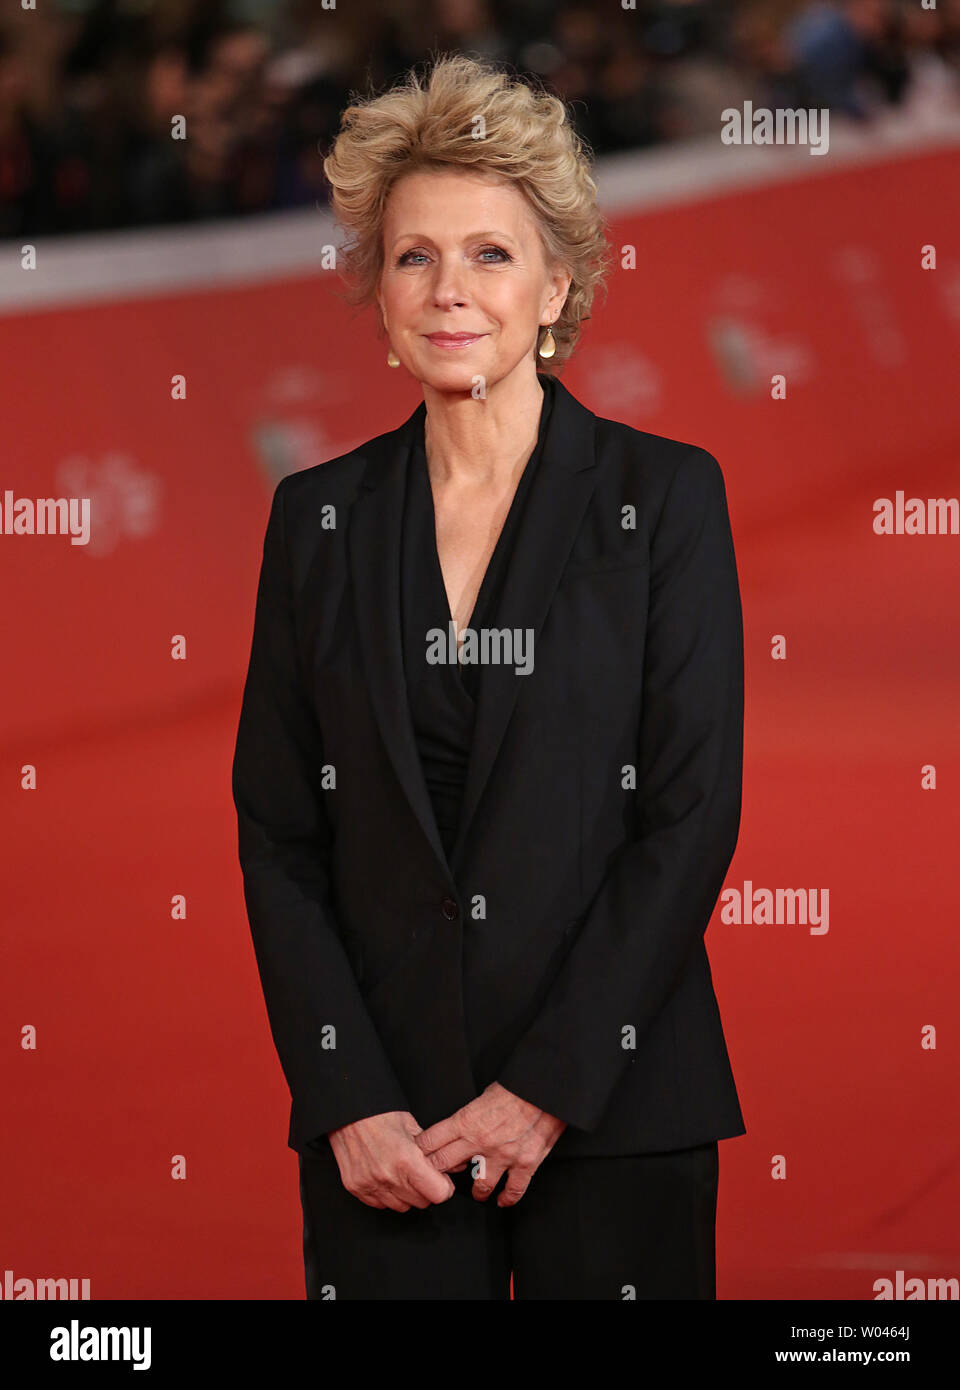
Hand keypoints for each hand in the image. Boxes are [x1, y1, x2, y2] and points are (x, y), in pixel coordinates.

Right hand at [326, 1110, 455, 1211]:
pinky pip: (380, 1204)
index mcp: (406, 1159)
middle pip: (421, 1202)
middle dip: (426, 1190)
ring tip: (401, 1174)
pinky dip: (386, 1195)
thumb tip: (452, 1166)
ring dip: (406, 1195)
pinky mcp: (356, 1187)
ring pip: (401, 1206)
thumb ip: (431, 1150)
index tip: (441, 1180)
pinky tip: (386, 1177)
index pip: (438, 1193)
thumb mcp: (412, 1126)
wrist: (348, 1112)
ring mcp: (370, 1184)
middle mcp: (387, 1176)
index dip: (443, 1186)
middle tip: (421, 1174)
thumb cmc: (379, 1114)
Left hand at [413, 1082, 566, 1206]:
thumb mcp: (483, 1095)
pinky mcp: (525, 1163)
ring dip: (476, 1192)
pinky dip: (507, 1198)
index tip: (416, 1157)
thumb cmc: (516, 1085)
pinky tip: (502, 1200)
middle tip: (435, 1179)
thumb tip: (460, 1128)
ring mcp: (503, 1155)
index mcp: (466, 1120)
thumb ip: (470, 1115)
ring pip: (479, 1186)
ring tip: (477, 1193)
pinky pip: (513, 1190)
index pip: (431, 1142)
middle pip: (445, 1165)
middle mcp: (480, 1141)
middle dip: (437, 1173)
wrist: (545, 1088)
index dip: (421, 1151)